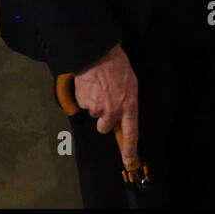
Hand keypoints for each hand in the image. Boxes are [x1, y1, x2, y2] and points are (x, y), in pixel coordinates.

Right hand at [74, 44, 139, 169]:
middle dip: (104, 119)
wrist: (98, 54)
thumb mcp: (131, 84)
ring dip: (96, 105)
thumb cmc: (118, 67)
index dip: (129, 148)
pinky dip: (86, 97)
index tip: (128, 160)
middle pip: (104, 127)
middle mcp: (113, 110)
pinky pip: (84, 105)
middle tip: (106, 101)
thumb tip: (122, 115)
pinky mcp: (83, 102)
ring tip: (99, 88)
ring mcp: (97, 107)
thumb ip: (127, 103)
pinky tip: (91, 85)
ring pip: (94, 114)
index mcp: (129, 105)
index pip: (131, 132)